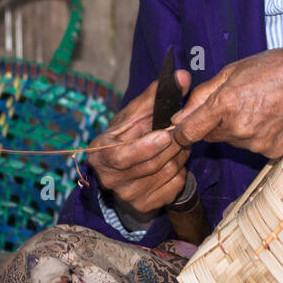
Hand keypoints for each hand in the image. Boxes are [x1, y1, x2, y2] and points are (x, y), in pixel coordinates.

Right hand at [88, 69, 192, 214]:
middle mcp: (110, 179)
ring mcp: (127, 195)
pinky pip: (174, 187)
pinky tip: (176, 160)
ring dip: (180, 156)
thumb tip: (182, 76)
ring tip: (180, 142)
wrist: (127, 164)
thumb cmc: (130, 133)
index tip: (165, 135)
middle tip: (182, 131)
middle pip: (150, 165)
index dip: (144, 147)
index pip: (120, 156)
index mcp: (100, 153)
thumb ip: (157, 95)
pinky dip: (181, 171)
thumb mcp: (137, 113)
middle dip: (172, 145)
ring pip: (166, 174)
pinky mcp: (144, 205)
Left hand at [171, 49, 282, 158]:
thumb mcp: (233, 70)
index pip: (188, 132)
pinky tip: (269, 118)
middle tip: (235, 103)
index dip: (181, 132)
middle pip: (210, 135)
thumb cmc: (276, 69)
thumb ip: (202, 94)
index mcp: (225, 104)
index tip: (183, 127)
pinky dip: (255, 135)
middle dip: (214, 123)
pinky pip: (252, 146)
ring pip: (231, 140)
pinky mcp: (269, 151)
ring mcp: (255, 142)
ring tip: (257, 107)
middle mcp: (238, 128)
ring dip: (235, 128)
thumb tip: (179, 115)